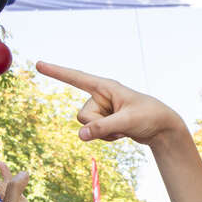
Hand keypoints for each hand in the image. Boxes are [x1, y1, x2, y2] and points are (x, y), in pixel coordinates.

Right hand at [35, 61, 185, 146]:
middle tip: (121, 125)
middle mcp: (101, 96)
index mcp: (105, 87)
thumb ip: (102, 127)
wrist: (163, 128)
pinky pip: (94, 133)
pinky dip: (107, 137)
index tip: (38, 64)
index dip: (57, 71)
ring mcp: (102, 109)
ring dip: (104, 133)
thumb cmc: (149, 117)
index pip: (76, 77)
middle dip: (98, 126)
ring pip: (86, 126)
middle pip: (82, 115)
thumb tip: (80, 135)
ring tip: (124, 128)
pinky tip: (122, 133)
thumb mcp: (126, 122)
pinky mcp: (104, 121)